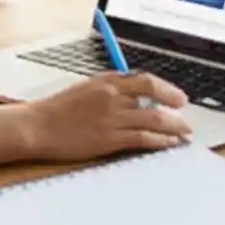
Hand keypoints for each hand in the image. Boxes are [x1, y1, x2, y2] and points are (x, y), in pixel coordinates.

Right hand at [27, 72, 191, 161]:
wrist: (39, 126)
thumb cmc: (58, 109)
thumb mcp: (86, 89)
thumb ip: (110, 90)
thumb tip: (135, 96)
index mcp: (107, 81)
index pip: (145, 80)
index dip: (166, 88)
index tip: (177, 97)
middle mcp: (113, 96)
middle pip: (154, 97)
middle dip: (175, 107)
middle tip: (186, 116)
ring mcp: (113, 117)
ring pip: (154, 119)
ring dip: (174, 127)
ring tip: (184, 133)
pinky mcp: (110, 138)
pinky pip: (143, 138)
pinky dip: (161, 141)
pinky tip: (168, 144)